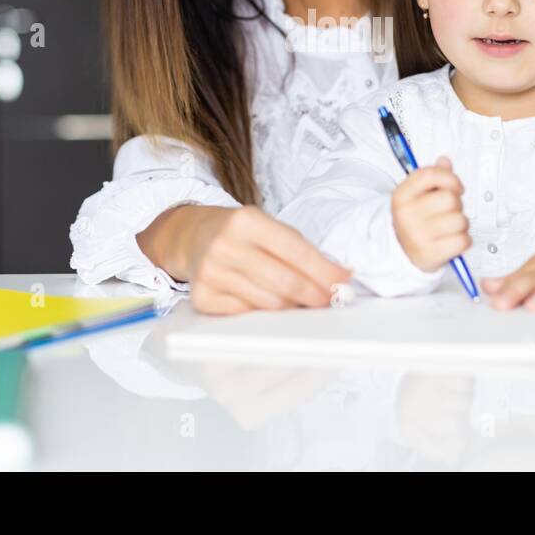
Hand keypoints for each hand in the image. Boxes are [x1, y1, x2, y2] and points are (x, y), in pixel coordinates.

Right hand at [147, 204, 351, 314]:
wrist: (192, 237)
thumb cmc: (239, 234)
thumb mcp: (267, 227)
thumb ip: (299, 249)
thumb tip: (337, 276)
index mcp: (246, 220)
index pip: (294, 250)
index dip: (323, 270)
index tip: (342, 281)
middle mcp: (225, 245)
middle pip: (284, 281)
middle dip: (314, 294)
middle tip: (329, 300)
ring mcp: (211, 272)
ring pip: (269, 303)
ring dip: (293, 307)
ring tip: (302, 302)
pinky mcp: (202, 296)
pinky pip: (248, 314)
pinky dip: (264, 313)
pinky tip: (270, 303)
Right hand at [391, 156, 470, 271]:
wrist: (402, 250)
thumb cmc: (415, 219)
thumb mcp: (417, 194)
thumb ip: (433, 176)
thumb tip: (444, 161)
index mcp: (402, 195)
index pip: (430, 175)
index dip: (450, 178)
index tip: (457, 187)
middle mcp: (407, 214)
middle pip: (450, 198)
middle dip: (457, 204)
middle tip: (449, 211)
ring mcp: (417, 235)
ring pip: (460, 220)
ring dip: (461, 224)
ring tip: (450, 227)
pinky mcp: (429, 254)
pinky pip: (463, 241)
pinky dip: (463, 240)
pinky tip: (452, 240)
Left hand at [480, 242, 534, 310]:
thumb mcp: (533, 271)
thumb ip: (511, 282)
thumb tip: (486, 287)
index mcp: (534, 271)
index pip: (516, 280)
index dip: (504, 291)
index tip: (494, 302)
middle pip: (532, 280)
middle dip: (517, 291)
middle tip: (503, 303)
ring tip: (534, 305)